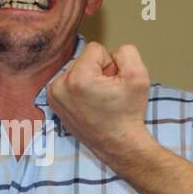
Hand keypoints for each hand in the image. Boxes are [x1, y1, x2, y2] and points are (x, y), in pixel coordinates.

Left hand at [47, 42, 151, 159]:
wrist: (119, 144)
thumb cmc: (127, 115)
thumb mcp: (138, 76)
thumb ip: (126, 52)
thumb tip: (111, 53)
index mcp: (77, 79)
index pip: (95, 49)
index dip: (110, 64)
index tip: (113, 83)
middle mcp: (59, 87)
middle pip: (83, 59)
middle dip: (98, 72)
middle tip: (107, 94)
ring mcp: (54, 96)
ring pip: (76, 69)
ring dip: (89, 80)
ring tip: (99, 100)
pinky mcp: (54, 103)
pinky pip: (69, 81)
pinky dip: (80, 89)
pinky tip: (89, 104)